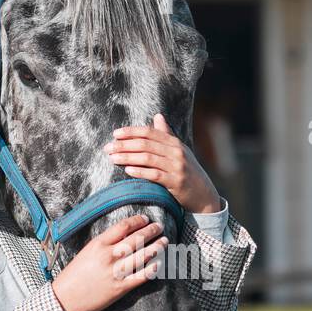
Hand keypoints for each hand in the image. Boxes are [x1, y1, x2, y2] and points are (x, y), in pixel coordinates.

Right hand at [50, 214, 168, 310]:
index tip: (145, 219)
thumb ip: (105, 243)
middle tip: (159, 227)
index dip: (137, 221)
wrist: (66, 298)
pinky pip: (141, 276)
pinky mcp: (120, 288)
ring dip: (156, 247)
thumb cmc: (74, 274)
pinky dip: (151, 269)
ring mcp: (115, 272)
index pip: (123, 227)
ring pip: (142, 256)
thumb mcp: (87, 252)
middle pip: (136, 239)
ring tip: (164, 241)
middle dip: (151, 231)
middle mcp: (108, 256)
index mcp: (98, 244)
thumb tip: (125, 235)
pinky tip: (159, 264)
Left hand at [104, 113, 221, 213]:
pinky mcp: (176, 182)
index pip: (150, 132)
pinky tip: (127, 170)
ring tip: (112, 158)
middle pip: (146, 144)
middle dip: (124, 145)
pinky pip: (154, 175)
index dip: (131, 132)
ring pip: (148, 158)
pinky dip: (140, 172)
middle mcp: (176, 152)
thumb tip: (157, 116)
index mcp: (175, 143)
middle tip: (108, 148)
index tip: (115, 134)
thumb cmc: (187, 171)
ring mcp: (177, 167)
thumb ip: (166, 135)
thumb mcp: (179, 151)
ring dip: (128, 157)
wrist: (203, 194)